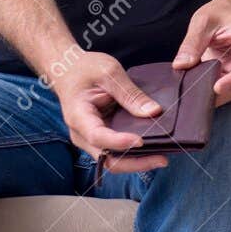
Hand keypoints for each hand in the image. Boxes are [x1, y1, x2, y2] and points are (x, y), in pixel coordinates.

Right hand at [51, 50, 169, 173]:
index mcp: (79, 116)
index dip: (120, 142)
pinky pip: (116, 152)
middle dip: (135, 163)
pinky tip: (152, 149)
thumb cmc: (85, 69)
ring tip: (161, 157)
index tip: (142, 141)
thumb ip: (131, 94)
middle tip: (162, 159)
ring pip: (112, 160)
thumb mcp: (110, 73)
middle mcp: (82, 134)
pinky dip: (133, 153)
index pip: (98, 136)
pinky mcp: (100, 137)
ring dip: (136, 161)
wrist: (68, 70)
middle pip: (106, 159)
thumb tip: (154, 112)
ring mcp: (90, 138)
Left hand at [173, 0, 230, 106]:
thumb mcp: (203, 21)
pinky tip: (200, 92)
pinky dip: (215, 93)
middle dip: (223, 92)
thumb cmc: (220, 13)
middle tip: (198, 99)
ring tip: (196, 96)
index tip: (216, 89)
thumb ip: (192, 43)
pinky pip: (230, 89)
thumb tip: (181, 65)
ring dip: (218, 94)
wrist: (229, 12)